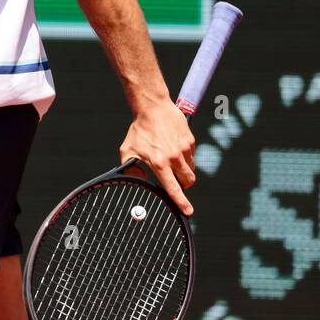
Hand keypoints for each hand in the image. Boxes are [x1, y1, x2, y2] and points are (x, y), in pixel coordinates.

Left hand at [120, 100, 195, 215]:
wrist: (153, 107)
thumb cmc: (139, 130)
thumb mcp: (128, 150)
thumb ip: (130, 168)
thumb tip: (139, 180)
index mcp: (159, 163)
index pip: (173, 187)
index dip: (181, 202)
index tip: (188, 212)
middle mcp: (174, 157)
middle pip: (188, 181)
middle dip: (184, 185)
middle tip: (175, 180)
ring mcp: (184, 148)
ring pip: (191, 169)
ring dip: (184, 171)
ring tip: (171, 160)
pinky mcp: (190, 140)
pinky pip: (192, 156)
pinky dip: (185, 157)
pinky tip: (174, 147)